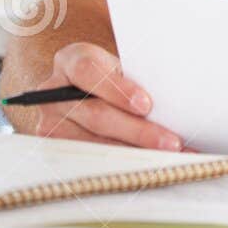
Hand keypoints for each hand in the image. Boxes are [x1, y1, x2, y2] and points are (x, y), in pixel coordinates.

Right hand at [11, 42, 181, 150]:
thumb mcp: (124, 69)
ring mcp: (50, 121)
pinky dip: (121, 164)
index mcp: (71, 61)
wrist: (89, 92)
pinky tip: (146, 167)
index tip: (146, 106)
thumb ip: (140, 80)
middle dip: (137, 131)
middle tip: (171, 143)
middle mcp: (52, 91)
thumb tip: (177, 103)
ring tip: (166, 159)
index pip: (87, 71)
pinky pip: (89, 159)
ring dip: (133, 153)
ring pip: (92, 142)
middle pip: (95, 114)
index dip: (117, 89)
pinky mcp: (54, 146)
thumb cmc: (116, 79)